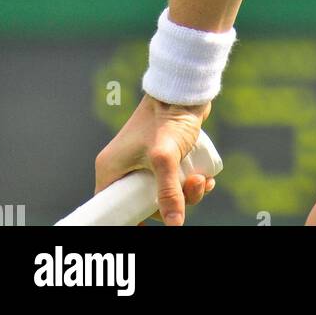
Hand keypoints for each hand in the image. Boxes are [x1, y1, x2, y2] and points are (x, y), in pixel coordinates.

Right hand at [95, 96, 213, 227]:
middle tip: (187, 194)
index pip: (111, 206)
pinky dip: (189, 183)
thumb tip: (174, 225)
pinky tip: (205, 178)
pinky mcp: (162, 155)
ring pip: (162, 192)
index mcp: (111, 168)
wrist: (184, 89)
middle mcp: (124, 166)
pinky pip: (173, 179)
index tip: (147, 224)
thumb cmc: (167, 117)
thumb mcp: (165, 158)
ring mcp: (144, 161)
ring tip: (201, 181)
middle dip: (169, 204)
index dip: (128, 219)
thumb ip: (168, 192)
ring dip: (185, 193)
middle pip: (142, 203)